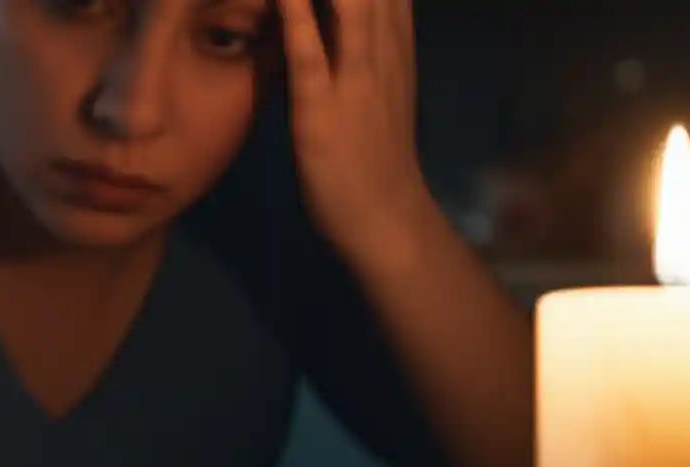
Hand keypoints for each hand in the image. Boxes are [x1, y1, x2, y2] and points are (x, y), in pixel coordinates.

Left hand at [277, 0, 430, 252]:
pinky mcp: (324, 113)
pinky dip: (296, 14)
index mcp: (393, 40)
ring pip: (347, 1)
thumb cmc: (372, 155)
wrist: (386, 221)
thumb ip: (366, 37)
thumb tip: (349, 4)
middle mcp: (382, 49)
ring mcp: (356, 80)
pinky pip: (311, 53)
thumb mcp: (377, 82)